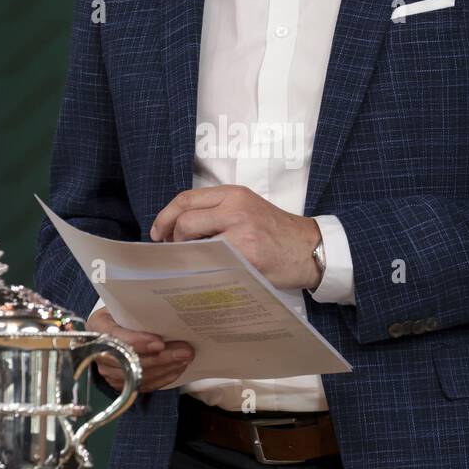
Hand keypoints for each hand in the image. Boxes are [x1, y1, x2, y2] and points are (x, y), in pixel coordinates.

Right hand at [88, 305, 194, 392]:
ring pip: (139, 375)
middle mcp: (98, 351)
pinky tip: (177, 369)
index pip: (116, 338)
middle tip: (185, 351)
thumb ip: (138, 312)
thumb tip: (167, 317)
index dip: (138, 342)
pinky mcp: (119, 383)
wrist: (111, 328)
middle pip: (131, 360)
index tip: (160, 343)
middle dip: (161, 358)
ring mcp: (107, 370)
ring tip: (185, 359)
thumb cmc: (120, 314)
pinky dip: (162, 378)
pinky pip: (143, 384)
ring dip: (166, 368)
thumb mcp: (124, 306)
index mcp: (98, 325)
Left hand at [150, 186, 321, 289]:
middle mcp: (236, 209)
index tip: (159, 232)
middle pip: (185, 220)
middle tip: (172, 251)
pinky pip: (212, 263)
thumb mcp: (248, 208)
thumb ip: (217, 211)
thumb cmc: (277, 232)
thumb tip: (177, 229)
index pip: (186, 199)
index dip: (166, 216)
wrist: (310, 248)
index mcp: (234, 194)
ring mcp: (242, 233)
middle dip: (172, 239)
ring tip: (189, 262)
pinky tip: (203, 274)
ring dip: (185, 255)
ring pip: (195, 243)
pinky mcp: (247, 256)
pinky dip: (202, 269)